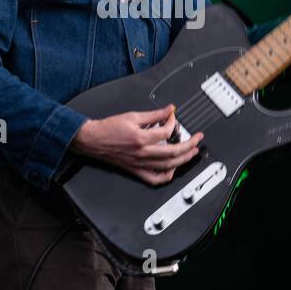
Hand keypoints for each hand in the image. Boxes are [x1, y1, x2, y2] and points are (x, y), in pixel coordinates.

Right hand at [70, 104, 202, 185]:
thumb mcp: (132, 116)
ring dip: (183, 160)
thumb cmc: (109, 128)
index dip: (173, 123)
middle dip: (189, 145)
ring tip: (192, 153)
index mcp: (141, 138)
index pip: (166, 132)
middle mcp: (142, 153)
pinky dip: (166, 176)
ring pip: (168, 166)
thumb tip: (169, 110)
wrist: (93, 140)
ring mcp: (140, 164)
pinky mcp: (136, 170)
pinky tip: (172, 170)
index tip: (173, 117)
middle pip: (173, 152)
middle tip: (197, 139)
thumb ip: (153, 114)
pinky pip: (154, 179)